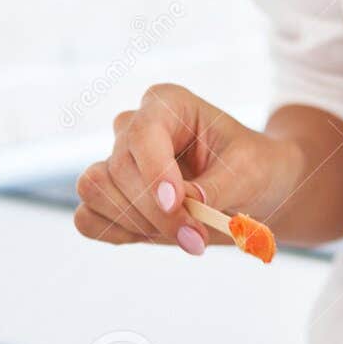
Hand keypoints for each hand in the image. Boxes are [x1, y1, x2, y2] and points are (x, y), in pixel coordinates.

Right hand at [74, 84, 299, 254]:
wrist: (254, 191)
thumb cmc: (256, 169)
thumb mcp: (251, 172)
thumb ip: (218, 186)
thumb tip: (186, 204)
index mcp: (168, 105)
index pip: (143, 134)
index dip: (154, 172)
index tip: (178, 205)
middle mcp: (135, 128)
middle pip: (118, 168)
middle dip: (156, 212)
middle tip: (196, 239)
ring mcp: (118, 162)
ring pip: (94, 189)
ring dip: (135, 222)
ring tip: (182, 236)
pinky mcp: (112, 198)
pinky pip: (86, 218)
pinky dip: (114, 232)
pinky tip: (152, 237)